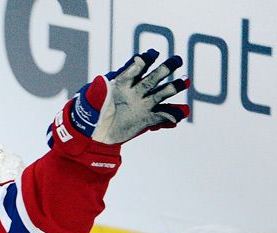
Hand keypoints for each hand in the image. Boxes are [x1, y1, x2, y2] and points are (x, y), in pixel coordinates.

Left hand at [49, 49, 189, 147]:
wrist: (97, 133)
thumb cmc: (94, 113)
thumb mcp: (92, 101)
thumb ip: (97, 91)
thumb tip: (100, 79)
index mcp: (123, 84)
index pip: (135, 69)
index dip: (143, 62)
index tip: (151, 55)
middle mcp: (136, 92)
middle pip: (152, 78)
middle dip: (165, 69)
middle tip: (177, 60)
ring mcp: (143, 105)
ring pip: (160, 94)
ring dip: (173, 88)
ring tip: (185, 81)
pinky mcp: (147, 119)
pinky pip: (161, 116)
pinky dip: (171, 115)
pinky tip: (181, 113)